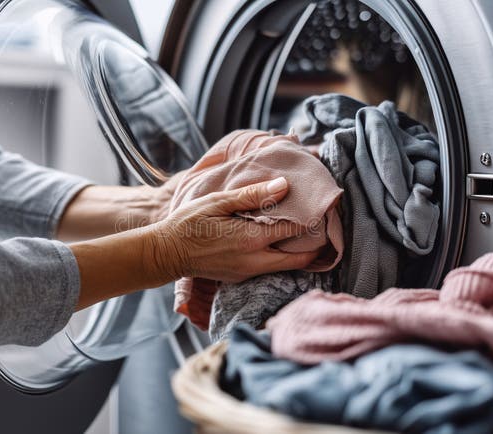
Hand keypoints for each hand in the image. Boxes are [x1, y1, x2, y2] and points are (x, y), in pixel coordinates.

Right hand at [70, 176, 316, 310]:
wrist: (166, 253)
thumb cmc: (189, 223)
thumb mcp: (218, 202)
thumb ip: (252, 195)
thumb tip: (284, 185)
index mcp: (251, 239)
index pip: (295, 231)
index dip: (313, 220)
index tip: (325, 208)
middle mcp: (255, 261)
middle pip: (300, 259)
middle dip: (315, 246)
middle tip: (324, 228)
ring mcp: (248, 273)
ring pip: (286, 267)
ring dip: (299, 253)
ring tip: (306, 233)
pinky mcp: (241, 278)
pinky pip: (270, 269)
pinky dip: (280, 257)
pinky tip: (279, 243)